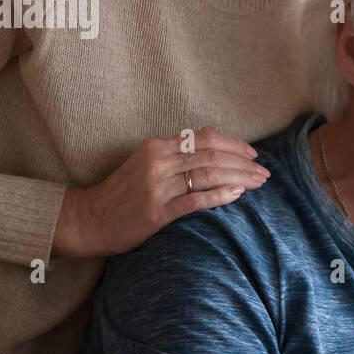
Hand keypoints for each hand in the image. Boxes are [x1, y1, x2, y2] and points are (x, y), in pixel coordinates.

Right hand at [52, 125, 268, 258]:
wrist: (89, 219)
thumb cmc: (122, 192)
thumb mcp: (146, 161)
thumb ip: (176, 150)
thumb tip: (211, 135)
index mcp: (156, 146)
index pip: (204, 138)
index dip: (233, 144)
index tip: (253, 154)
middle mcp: (157, 162)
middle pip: (211, 155)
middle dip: (243, 162)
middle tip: (264, 171)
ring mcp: (157, 187)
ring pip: (208, 175)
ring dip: (239, 177)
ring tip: (258, 182)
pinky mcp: (157, 212)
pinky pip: (195, 200)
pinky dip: (219, 195)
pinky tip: (237, 194)